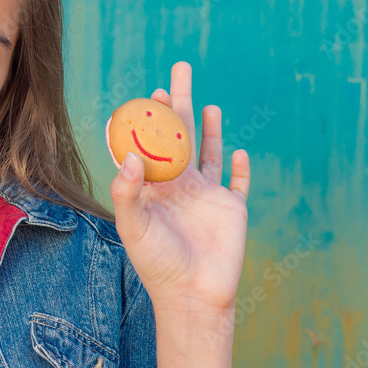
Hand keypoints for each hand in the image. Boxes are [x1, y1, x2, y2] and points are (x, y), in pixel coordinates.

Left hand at [109, 61, 250, 314]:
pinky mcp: (232, 210)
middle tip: (179, 71)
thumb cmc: (157, 264)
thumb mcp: (134, 227)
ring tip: (206, 104)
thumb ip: (128, 192)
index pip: (151, 144)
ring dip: (208, 129)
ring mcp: (206, 197)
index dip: (151, 119)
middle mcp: (179, 187)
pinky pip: (237, 183)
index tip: (150, 94)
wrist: (193, 296)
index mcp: (154, 188)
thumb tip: (130, 155)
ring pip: (209, 154)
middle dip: (180, 104)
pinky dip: (239, 167)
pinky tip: (237, 150)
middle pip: (181, 136)